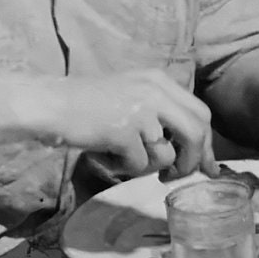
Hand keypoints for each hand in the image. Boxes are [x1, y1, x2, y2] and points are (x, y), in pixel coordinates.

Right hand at [29, 71, 214, 179]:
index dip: (207, 144)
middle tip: (175, 176)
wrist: (51, 104)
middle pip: (197, 132)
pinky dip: (124, 168)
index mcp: (159, 81)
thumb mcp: (132, 95)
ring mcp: (140, 111)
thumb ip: (162, 116)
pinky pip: (139, 163)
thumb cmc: (88, 106)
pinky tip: (108, 156)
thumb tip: (196, 153)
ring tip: (126, 159)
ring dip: (150, 167)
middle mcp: (155, 92)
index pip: (201, 114)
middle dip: (192, 161)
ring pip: (168, 154)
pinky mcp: (123, 130)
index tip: (207, 167)